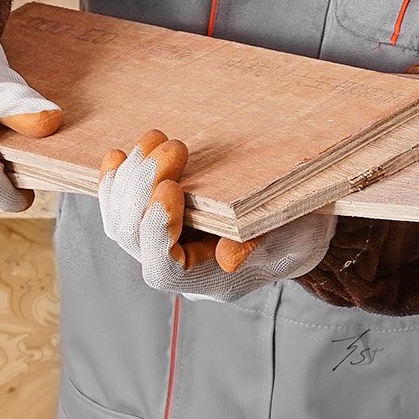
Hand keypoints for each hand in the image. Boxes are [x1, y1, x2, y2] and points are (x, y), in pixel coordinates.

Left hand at [97, 130, 335, 300]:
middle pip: (135, 239)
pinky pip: (123, 207)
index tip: (170, 188)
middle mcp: (180, 266)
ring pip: (122, 222)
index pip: (164, 269)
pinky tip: (118, 155)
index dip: (157, 230)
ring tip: (154, 140)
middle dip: (143, 189)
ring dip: (130, 178)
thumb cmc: (300, 225)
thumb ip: (262, 242)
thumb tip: (227, 258)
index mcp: (209, 279)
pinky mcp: (160, 218)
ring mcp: (166, 242)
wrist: (299, 217)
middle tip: (169, 148)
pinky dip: (117, 180)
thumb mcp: (295, 232)